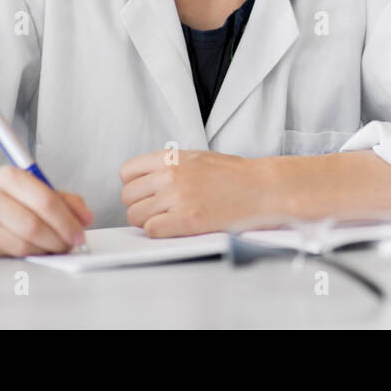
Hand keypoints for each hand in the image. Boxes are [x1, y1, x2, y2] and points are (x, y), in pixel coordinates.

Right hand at [0, 167, 92, 256]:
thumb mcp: (29, 185)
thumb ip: (62, 198)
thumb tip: (85, 218)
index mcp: (8, 176)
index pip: (45, 201)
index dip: (67, 221)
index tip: (80, 233)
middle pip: (33, 226)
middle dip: (59, 239)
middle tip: (70, 244)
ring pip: (22, 244)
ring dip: (46, 250)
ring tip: (56, 247)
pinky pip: (8, 253)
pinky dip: (28, 254)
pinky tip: (35, 248)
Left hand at [120, 149, 265, 236]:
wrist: (263, 188)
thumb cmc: (236, 176)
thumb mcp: (199, 158)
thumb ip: (171, 166)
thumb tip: (146, 180)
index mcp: (173, 158)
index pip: (128, 172)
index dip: (135, 185)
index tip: (146, 192)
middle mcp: (171, 175)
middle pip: (128, 196)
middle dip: (140, 205)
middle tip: (158, 210)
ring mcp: (178, 197)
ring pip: (136, 215)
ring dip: (149, 221)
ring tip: (169, 220)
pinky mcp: (187, 220)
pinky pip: (152, 230)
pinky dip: (160, 232)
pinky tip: (176, 228)